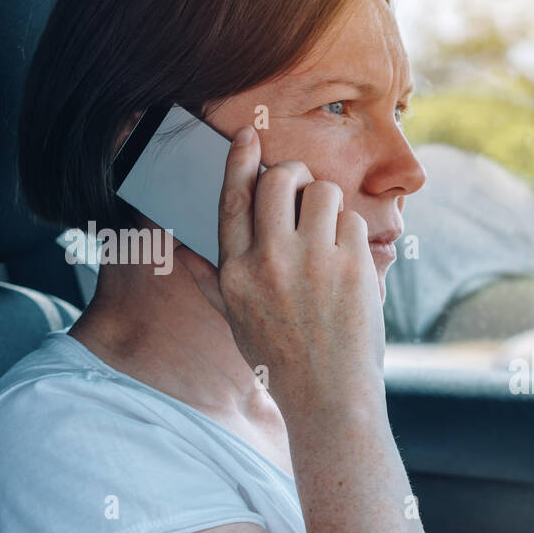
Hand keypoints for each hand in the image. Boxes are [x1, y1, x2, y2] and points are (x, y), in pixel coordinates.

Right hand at [179, 124, 384, 413]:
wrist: (328, 396)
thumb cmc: (281, 360)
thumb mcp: (234, 322)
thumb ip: (209, 281)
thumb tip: (180, 250)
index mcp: (236, 272)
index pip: (232, 200)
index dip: (239, 161)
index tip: (249, 136)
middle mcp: (269, 261)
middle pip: (279, 180)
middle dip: (294, 173)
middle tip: (303, 186)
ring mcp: (312, 262)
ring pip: (323, 192)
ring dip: (328, 203)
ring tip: (328, 233)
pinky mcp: (351, 267)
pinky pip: (353, 222)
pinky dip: (353, 235)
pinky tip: (349, 263)